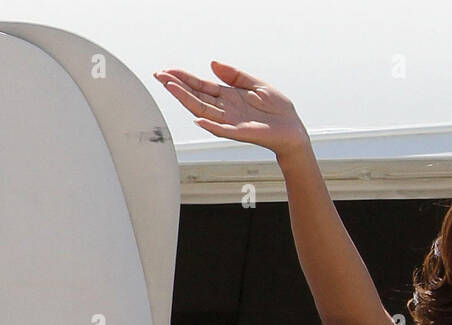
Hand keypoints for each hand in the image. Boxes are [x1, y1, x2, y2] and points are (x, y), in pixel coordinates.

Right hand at [153, 61, 310, 157]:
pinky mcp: (240, 132)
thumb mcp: (256, 83)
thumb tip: (212, 64)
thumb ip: (234, 75)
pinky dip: (210, 125)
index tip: (167, 72)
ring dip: (186, 100)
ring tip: (171, 88)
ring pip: (203, 110)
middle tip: (159, 76)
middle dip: (177, 86)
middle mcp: (225, 109)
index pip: (201, 86)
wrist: (292, 129)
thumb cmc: (277, 108)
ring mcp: (230, 121)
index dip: (184, 78)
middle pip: (196, 96)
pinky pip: (222, 129)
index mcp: (228, 96)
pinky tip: (198, 118)